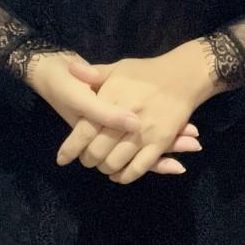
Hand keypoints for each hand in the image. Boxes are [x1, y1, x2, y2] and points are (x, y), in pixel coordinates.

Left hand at [57, 43, 220, 185]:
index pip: (85, 129)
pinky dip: (125, 176)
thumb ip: (94, 73)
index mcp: (113, 97)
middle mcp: (126, 116)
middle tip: (86, 159)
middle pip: (98, 150)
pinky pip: (139, 168)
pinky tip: (119, 174)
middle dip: (88, 160)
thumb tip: (69, 68)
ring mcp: (145, 131)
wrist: (183, 75)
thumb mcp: (118, 68)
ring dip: (105, 168)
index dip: (71, 148)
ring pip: (116, 162)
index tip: (61, 159)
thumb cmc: (146, 72)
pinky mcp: (161, 141)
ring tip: (102, 165)